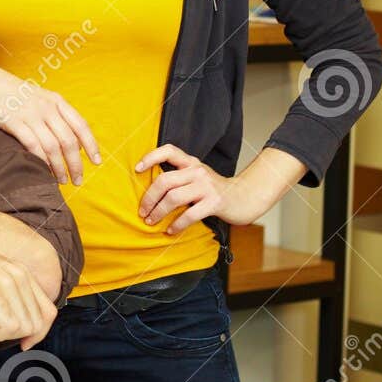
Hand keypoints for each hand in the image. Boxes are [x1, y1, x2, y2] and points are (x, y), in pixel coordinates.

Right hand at [0, 65, 99, 184]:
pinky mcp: (13, 123)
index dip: (91, 145)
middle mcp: (47, 108)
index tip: (96, 162)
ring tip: (62, 181)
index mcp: (57, 101)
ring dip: (59, 167)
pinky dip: (41, 161)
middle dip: (76, 164)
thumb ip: (58, 116)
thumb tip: (76, 143)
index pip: (80, 125)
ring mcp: (30, 115)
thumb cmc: (17, 95)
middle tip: (78, 180)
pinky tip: (44, 171)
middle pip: (68, 141)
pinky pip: (32, 146)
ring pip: (52, 147)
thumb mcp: (42, 98)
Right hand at [0, 230, 57, 350]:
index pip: (48, 309)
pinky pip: (10, 328)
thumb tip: (14, 319)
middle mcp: (18, 277)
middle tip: (0, 332)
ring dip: (7, 334)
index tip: (26, 340)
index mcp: (20, 271)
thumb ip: (7, 290)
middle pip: (40, 322)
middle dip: (23, 335)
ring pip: (27, 327)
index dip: (40, 330)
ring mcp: (7, 285)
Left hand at [135, 144, 263, 235]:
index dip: (150, 157)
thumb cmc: (214, 190)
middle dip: (149, 198)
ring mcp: (206, 186)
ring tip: (152, 221)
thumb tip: (150, 190)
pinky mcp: (214, 202)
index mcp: (191, 162)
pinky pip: (189, 214)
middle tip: (142, 211)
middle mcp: (198, 171)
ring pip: (173, 198)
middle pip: (165, 180)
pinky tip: (171, 230)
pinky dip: (177, 224)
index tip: (137, 169)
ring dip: (158, 212)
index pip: (168, 151)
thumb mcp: (197, 176)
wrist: (244, 197)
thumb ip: (179, 177)